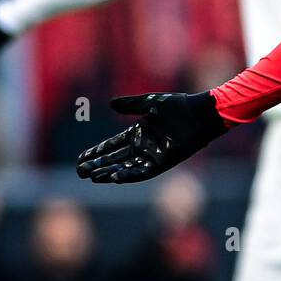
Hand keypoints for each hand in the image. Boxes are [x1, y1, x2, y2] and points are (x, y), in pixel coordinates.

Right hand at [77, 92, 227, 183]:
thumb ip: (131, 105)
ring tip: (91, 176)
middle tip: (79, 171)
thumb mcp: (150, 102)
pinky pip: (142, 171)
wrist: (201, 113)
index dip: (97, 152)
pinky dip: (128, 175)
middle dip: (98, 164)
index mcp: (139, 132)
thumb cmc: (180, 106)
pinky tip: (112, 178)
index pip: (113, 145)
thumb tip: (111, 104)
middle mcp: (144, 146)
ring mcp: (153, 155)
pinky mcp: (163, 162)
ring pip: (125, 167)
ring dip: (108, 172)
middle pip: (115, 158)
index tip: (80, 158)